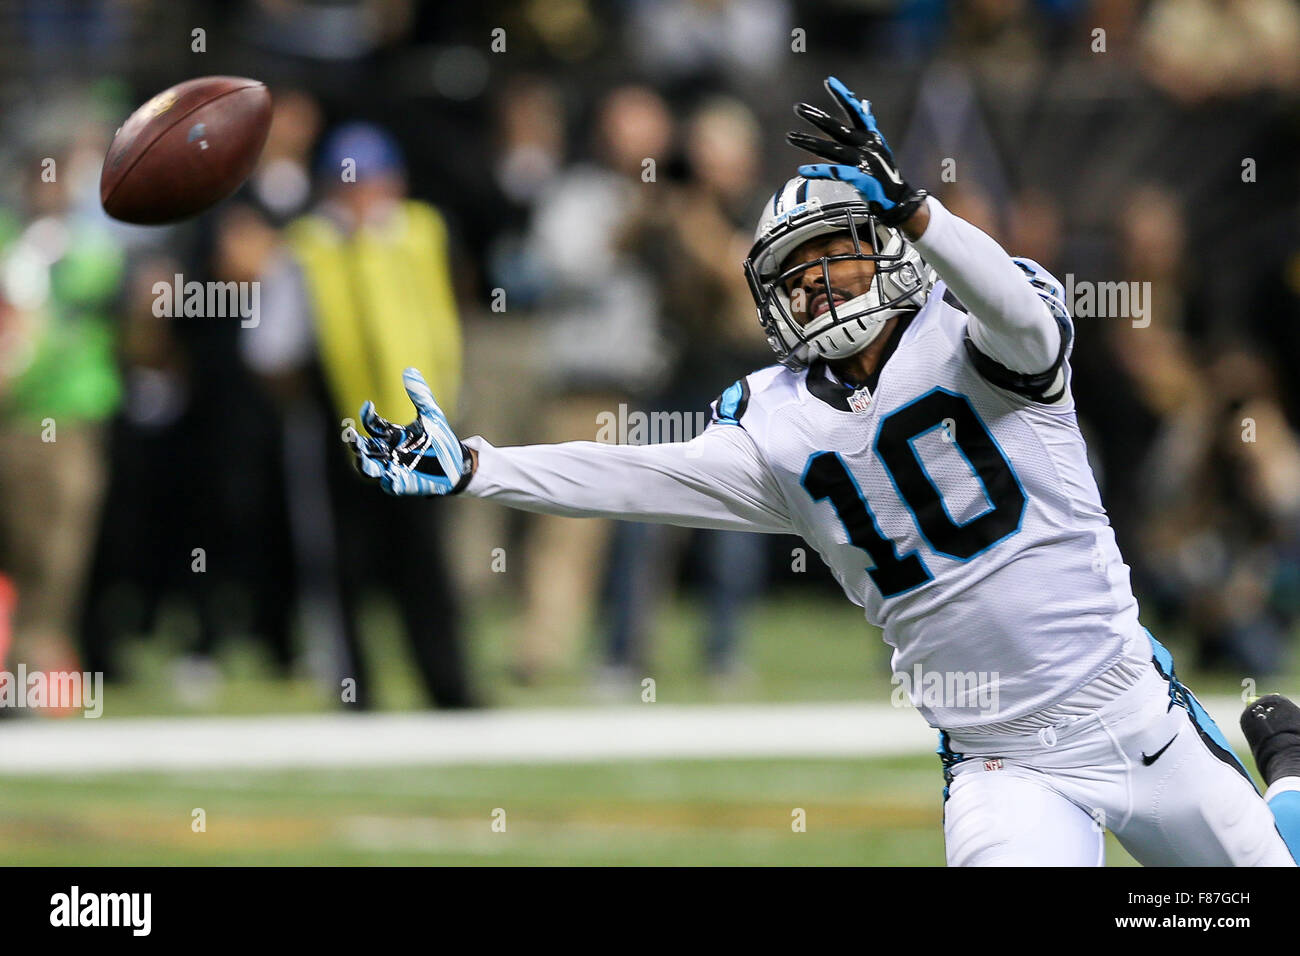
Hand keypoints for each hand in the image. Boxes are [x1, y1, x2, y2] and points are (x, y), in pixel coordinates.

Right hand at [346, 367, 470, 495]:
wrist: (457, 463)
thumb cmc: (442, 439)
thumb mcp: (432, 415)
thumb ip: (420, 395)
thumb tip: (409, 370)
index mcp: (392, 435)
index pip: (372, 425)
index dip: (367, 416)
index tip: (369, 406)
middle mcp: (389, 452)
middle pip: (364, 449)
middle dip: (355, 444)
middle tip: (351, 436)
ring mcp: (395, 468)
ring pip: (370, 469)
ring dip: (365, 465)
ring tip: (364, 460)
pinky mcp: (405, 483)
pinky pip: (391, 485)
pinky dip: (389, 482)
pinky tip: (390, 476)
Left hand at [787, 76, 926, 226]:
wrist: (896, 198)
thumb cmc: (884, 171)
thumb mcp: (878, 144)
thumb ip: (868, 124)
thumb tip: (863, 103)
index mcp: (870, 135)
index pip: (854, 111)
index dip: (843, 96)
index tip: (829, 81)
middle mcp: (866, 145)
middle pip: (836, 128)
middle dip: (816, 117)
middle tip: (798, 107)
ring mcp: (862, 161)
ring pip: (830, 149)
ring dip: (808, 142)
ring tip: (790, 136)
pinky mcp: (859, 178)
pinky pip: (834, 173)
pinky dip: (818, 171)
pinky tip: (803, 169)